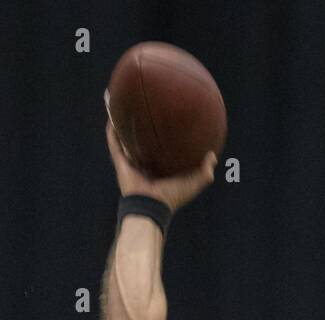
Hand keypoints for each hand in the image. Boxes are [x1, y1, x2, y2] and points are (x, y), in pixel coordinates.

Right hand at [105, 98, 216, 212]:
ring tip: (123, 109)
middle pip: (142, 144)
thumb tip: (213, 156)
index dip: (164, 140)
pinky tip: (112, 117)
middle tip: (146, 111)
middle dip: (142, 130)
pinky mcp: (121, 163)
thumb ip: (205, 172)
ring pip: (126, 142)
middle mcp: (144, 165)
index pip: (161, 152)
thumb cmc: (173, 197)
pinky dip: (111, 132)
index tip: (170, 124)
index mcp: (159, 170)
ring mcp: (131, 164)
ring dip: (123, 127)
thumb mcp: (194, 183)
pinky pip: (115, 144)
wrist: (152, 206)